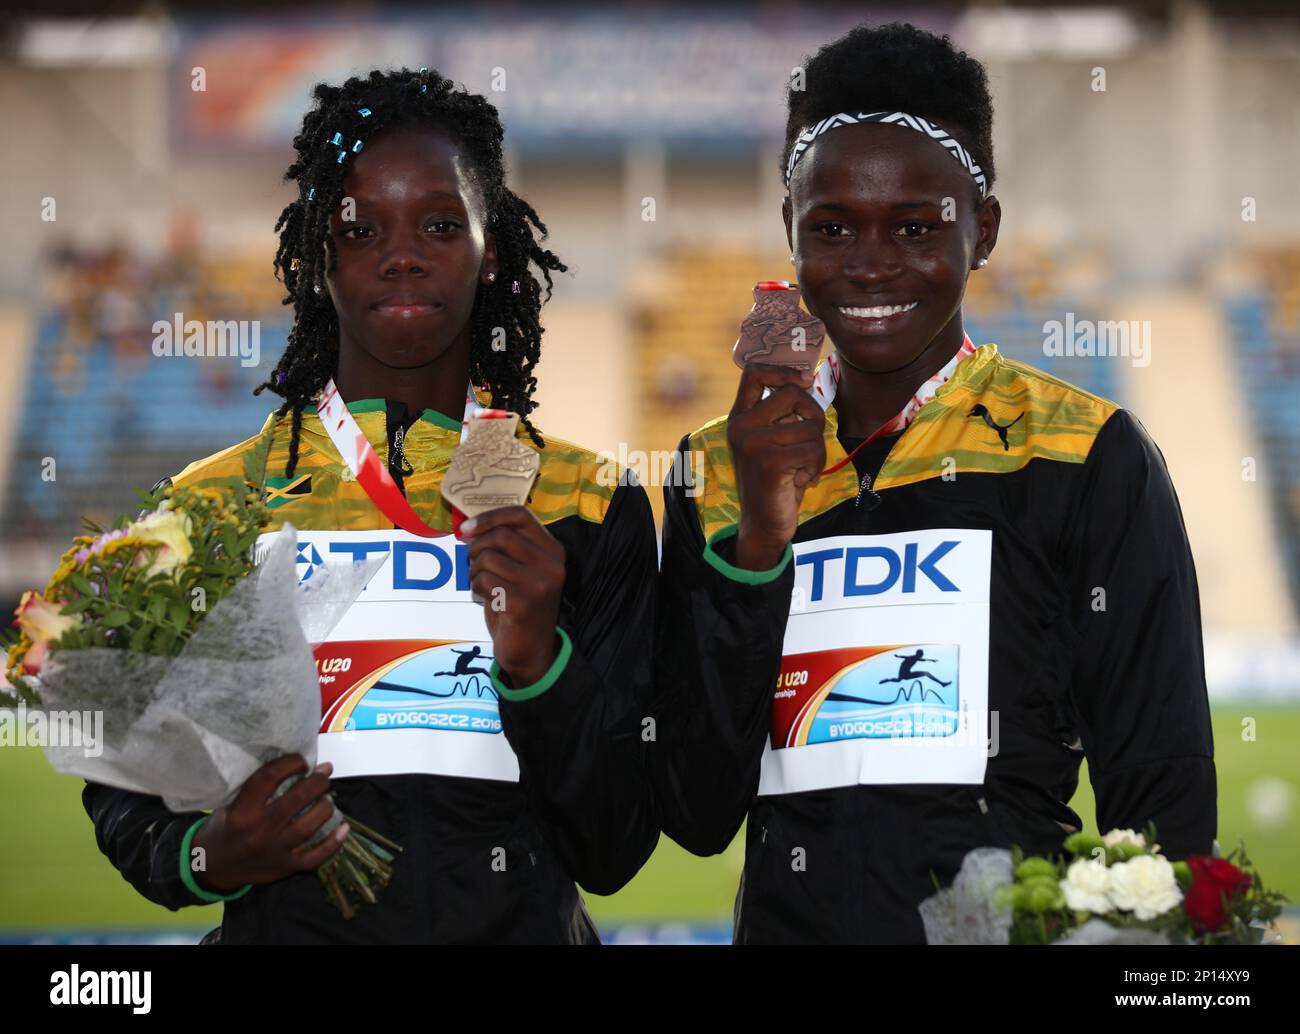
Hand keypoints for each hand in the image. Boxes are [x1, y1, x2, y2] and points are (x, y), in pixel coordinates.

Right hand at [191, 754, 346, 892]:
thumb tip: (295, 767)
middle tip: (325, 773)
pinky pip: (315, 857)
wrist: (212, 868)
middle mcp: (259, 830)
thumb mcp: (231, 804)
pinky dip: (333, 843)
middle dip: (316, 782)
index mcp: (242, 811)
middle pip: (296, 800)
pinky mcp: (284, 868)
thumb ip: (257, 790)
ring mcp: (274, 851)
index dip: (291, 763)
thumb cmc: (225, 828)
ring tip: (328, 798)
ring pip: (308, 827)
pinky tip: (344, 829)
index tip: (301, 761)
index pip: (270, 777)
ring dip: (325, 808)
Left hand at [461, 506, 565, 685]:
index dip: (489, 517)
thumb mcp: (523, 570)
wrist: (532, 651)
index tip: (467, 528)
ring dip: (474, 571)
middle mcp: (551, 565)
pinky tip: (485, 598)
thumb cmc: (521, 605)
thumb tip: (469, 527)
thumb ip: (507, 547)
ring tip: (481, 584)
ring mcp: (539, 585)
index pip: (521, 515)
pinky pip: (484, 581)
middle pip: (501, 535)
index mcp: (553, 551)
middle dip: (477, 546)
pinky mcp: (522, 604)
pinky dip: (476, 588)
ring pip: (488, 558)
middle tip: (472, 561)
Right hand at [726, 363, 826, 569]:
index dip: (783, 371)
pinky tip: (800, 480)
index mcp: (739, 418)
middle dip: (813, 415)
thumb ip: (780, 414)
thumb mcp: (771, 441)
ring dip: (815, 450)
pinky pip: (812, 450)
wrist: (762, 525)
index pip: (755, 372)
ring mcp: (753, 444)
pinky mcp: (770, 463)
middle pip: (792, 394)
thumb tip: (804, 380)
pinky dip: (815, 467)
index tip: (802, 383)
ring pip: (810, 427)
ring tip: (799, 468)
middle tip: (809, 440)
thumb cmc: (775, 482)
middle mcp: (741, 427)